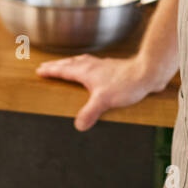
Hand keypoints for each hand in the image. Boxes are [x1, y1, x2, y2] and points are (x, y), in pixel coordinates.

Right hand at [37, 54, 163, 130]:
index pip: (64, 70)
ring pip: (81, 62)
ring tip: (66, 65)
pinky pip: (93, 65)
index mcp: (86, 71)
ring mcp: (103, 66)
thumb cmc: (126, 83)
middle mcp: (92, 66)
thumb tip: (78, 125)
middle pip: (70, 63)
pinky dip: (86, 66)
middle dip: (57, 65)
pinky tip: (93, 72)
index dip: (51, 71)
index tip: (40, 71)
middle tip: (47, 66)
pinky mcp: (113, 68)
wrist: (147, 73)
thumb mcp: (104, 100)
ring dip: (71, 63)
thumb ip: (90, 112)